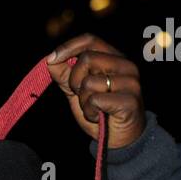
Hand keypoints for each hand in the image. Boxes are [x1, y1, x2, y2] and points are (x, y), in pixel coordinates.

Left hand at [44, 33, 145, 148]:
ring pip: (89, 81)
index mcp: (114, 58)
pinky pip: (95, 100)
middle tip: (81, 96)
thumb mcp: (77, 90)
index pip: (90, 40)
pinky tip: (100, 116)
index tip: (52, 59)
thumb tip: (50, 59)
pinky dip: (90, 112)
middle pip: (87, 59)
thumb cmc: (100, 111)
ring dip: (83, 100)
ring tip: (93, 108)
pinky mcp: (130, 100)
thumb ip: (65, 74)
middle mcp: (126, 66)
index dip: (69, 47)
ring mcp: (130, 82)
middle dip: (74, 80)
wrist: (119, 138)